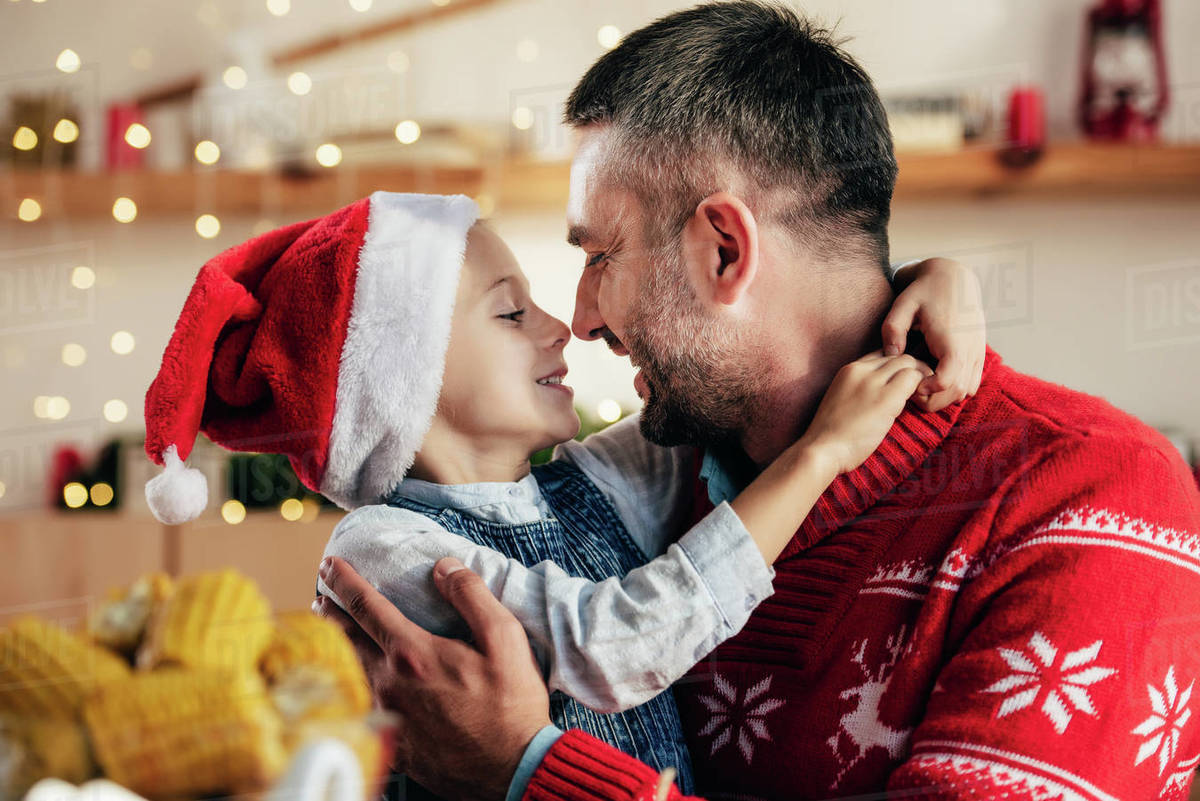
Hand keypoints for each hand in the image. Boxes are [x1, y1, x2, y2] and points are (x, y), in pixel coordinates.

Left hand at [314, 555, 551, 800]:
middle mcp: (390, 684)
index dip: (345, 581)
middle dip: (331, 612)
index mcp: (413, 654)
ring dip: (338, 647)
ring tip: (332, 633)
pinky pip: (361, 708)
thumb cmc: (511, 704)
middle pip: (346, 640)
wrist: (513, 768)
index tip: (331, 564)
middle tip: (322, 594)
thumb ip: (471, 596)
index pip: (366, 607)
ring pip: (349, 673)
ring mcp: (388, 717)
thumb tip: (444, 567)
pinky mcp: (393, 744)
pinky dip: (350, 686)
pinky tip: (353, 684)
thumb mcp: (505, 639)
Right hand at [799, 351, 931, 475]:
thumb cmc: (831, 436)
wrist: (821, 450)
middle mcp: (860, 370)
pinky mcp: (886, 397)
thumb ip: (859, 391)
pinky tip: (920, 403)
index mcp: (848, 370)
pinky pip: (914, 379)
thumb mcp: (841, 401)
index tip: (899, 385)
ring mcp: (873, 382)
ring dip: (920, 377)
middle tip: (917, 391)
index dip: (894, 368)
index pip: (880, 355)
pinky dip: (922, 388)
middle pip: (897, 356)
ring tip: (920, 397)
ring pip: (908, 362)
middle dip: (912, 370)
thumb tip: (881, 394)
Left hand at [883, 257, 985, 410]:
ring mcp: (978, 352)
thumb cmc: (925, 290)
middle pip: (958, 392)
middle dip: (933, 399)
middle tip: (911, 390)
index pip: (948, 381)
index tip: (911, 385)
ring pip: (966, 391)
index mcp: (953, 340)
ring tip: (922, 383)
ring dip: (944, 395)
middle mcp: (970, 349)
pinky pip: (972, 382)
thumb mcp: (903, 304)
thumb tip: (890, 355)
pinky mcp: (979, 353)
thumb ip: (893, 329)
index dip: (927, 390)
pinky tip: (935, 377)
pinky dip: (955, 388)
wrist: (954, 277)